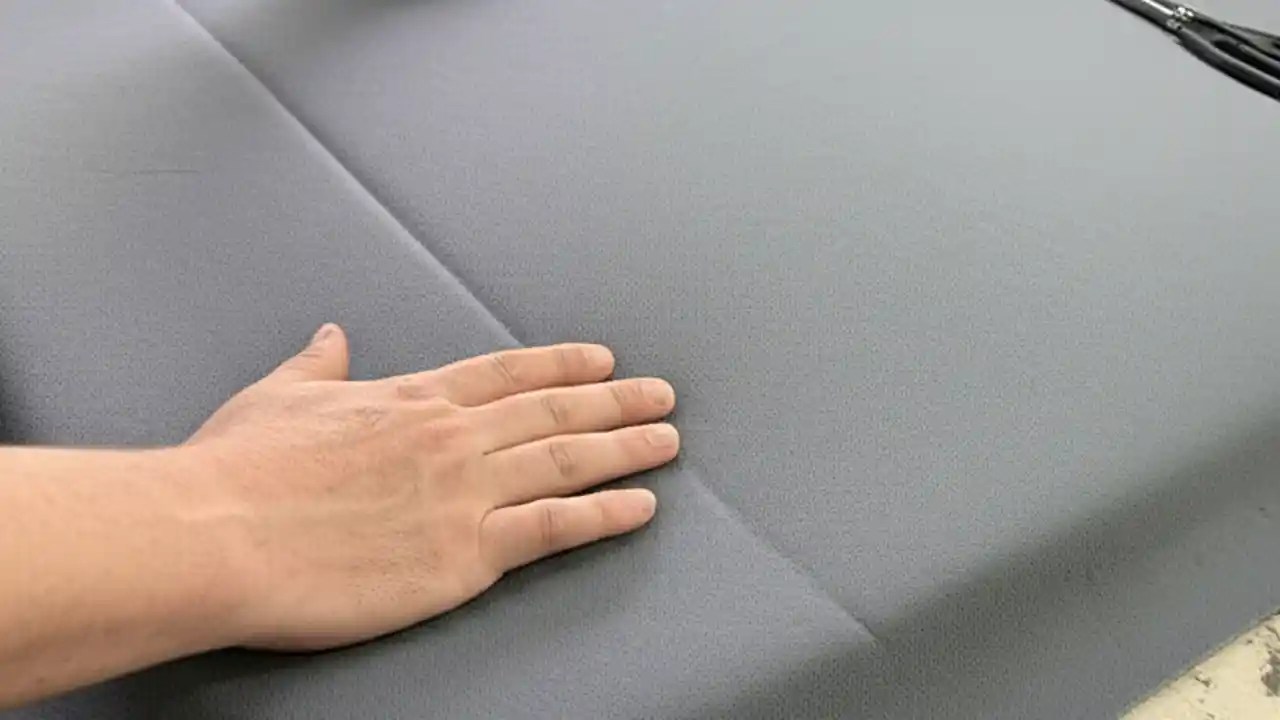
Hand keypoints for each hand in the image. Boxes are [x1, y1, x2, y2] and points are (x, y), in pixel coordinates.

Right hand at [186, 324, 677, 650]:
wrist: (218, 533)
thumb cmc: (237, 470)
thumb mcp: (278, 396)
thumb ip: (318, 366)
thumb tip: (330, 336)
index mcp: (411, 400)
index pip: (508, 374)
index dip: (562, 366)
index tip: (602, 361)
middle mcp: (452, 438)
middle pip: (554, 413)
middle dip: (615, 402)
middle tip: (661, 397)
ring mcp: (464, 493)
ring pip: (567, 462)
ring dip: (626, 449)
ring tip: (667, 442)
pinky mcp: (464, 554)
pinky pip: (554, 527)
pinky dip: (604, 513)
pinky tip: (641, 507)